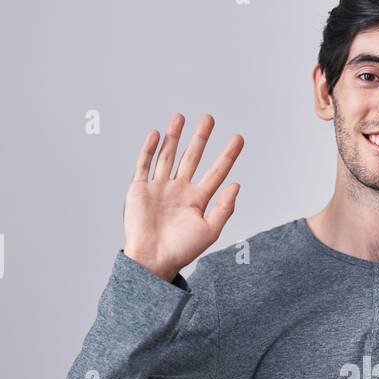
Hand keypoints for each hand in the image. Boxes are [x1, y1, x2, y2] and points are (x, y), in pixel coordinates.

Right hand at [124, 112, 244, 281]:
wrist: (153, 260)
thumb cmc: (182, 250)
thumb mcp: (210, 230)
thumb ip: (224, 208)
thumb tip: (237, 184)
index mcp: (197, 200)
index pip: (216, 172)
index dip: (227, 155)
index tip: (238, 138)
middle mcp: (179, 191)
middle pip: (192, 158)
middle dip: (200, 138)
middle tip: (209, 118)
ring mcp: (159, 188)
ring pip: (168, 156)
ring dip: (174, 137)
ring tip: (180, 117)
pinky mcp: (140, 189)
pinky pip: (144, 165)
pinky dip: (149, 149)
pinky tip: (157, 134)